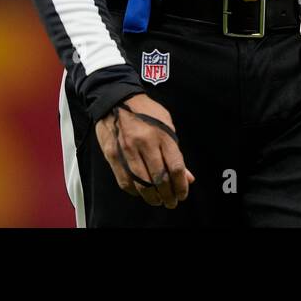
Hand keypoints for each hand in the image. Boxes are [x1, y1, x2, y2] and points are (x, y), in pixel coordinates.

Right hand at [95, 93, 194, 207]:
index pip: (175, 168)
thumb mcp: (166, 125)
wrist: (115, 98)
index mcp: (162, 135)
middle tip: (171, 202)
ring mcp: (127, 149)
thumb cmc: (145, 111)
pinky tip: (141, 192)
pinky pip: (125, 180)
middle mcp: (144, 143)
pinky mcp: (112, 154)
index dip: (181, 186)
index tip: (182, 194)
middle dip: (168, 195)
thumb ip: (176, 152)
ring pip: (142, 184)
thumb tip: (187, 177)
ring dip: (152, 197)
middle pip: (160, 179)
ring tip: (157, 200)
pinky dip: (135, 191)